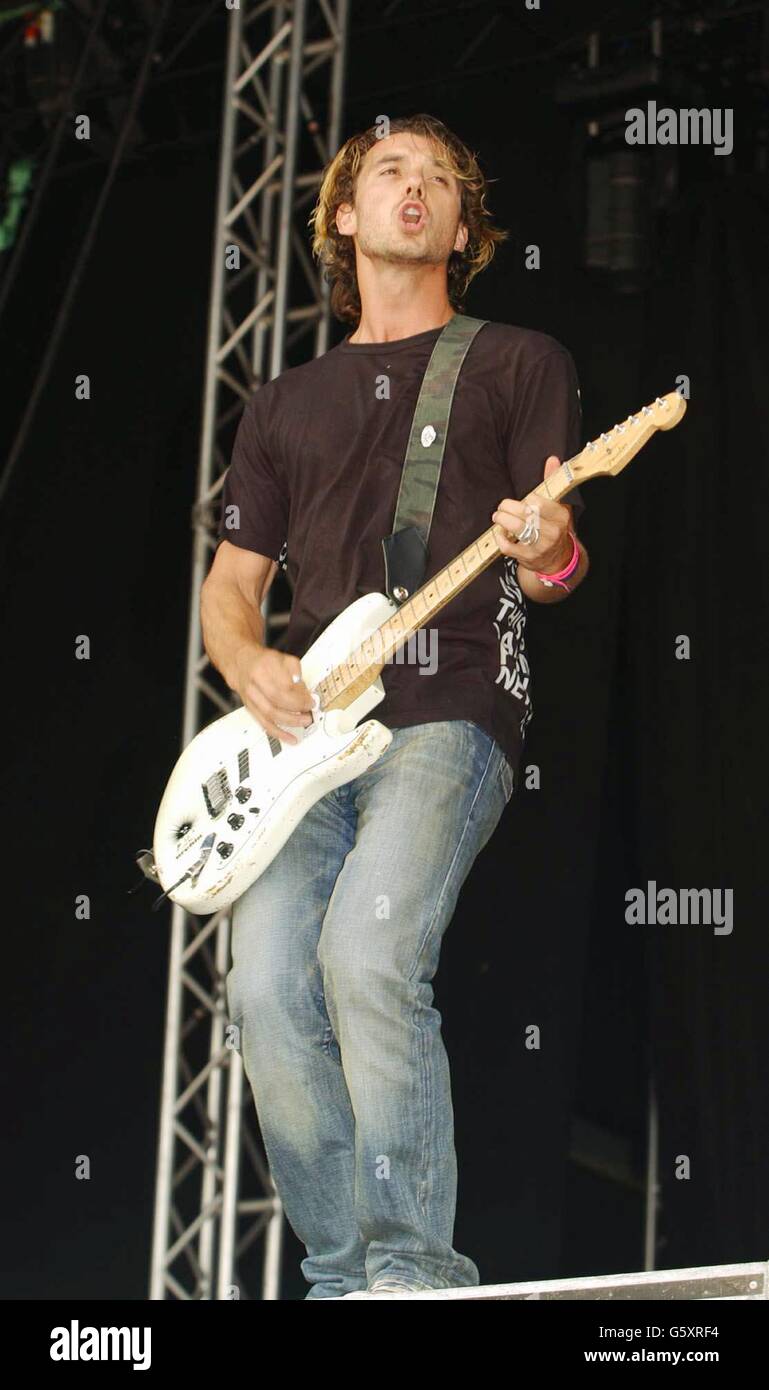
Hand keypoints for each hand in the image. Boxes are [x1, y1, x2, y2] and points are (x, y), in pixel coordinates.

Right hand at [233, 644, 313, 745]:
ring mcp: (251, 696)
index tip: (311, 700)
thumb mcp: (284, 658)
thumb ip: (295, 671)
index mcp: (266, 666)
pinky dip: (279, 733)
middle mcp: (256, 681)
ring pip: (270, 714)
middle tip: (309, 711)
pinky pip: (264, 724)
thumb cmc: (264, 661)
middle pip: (277, 700)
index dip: (300, 696)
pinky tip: (290, 738)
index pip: (285, 685)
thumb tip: (303, 689)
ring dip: (290, 721)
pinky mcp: (250, 708)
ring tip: (304, 722)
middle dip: (297, 708)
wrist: (241, 662)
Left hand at [491, 456, 572, 572]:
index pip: (538, 502)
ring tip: (498, 517)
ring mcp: (540, 546)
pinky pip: (508, 546)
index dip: (526, 500)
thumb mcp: (558, 505)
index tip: (524, 501)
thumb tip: (552, 458)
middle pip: (524, 513)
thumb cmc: (554, 526)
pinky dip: (500, 538)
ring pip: (516, 528)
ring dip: (501, 520)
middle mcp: (552, 532)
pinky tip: (500, 533)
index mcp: (560, 516)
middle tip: (502, 507)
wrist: (557, 559)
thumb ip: (552, 481)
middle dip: (507, 507)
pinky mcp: (528, 557)